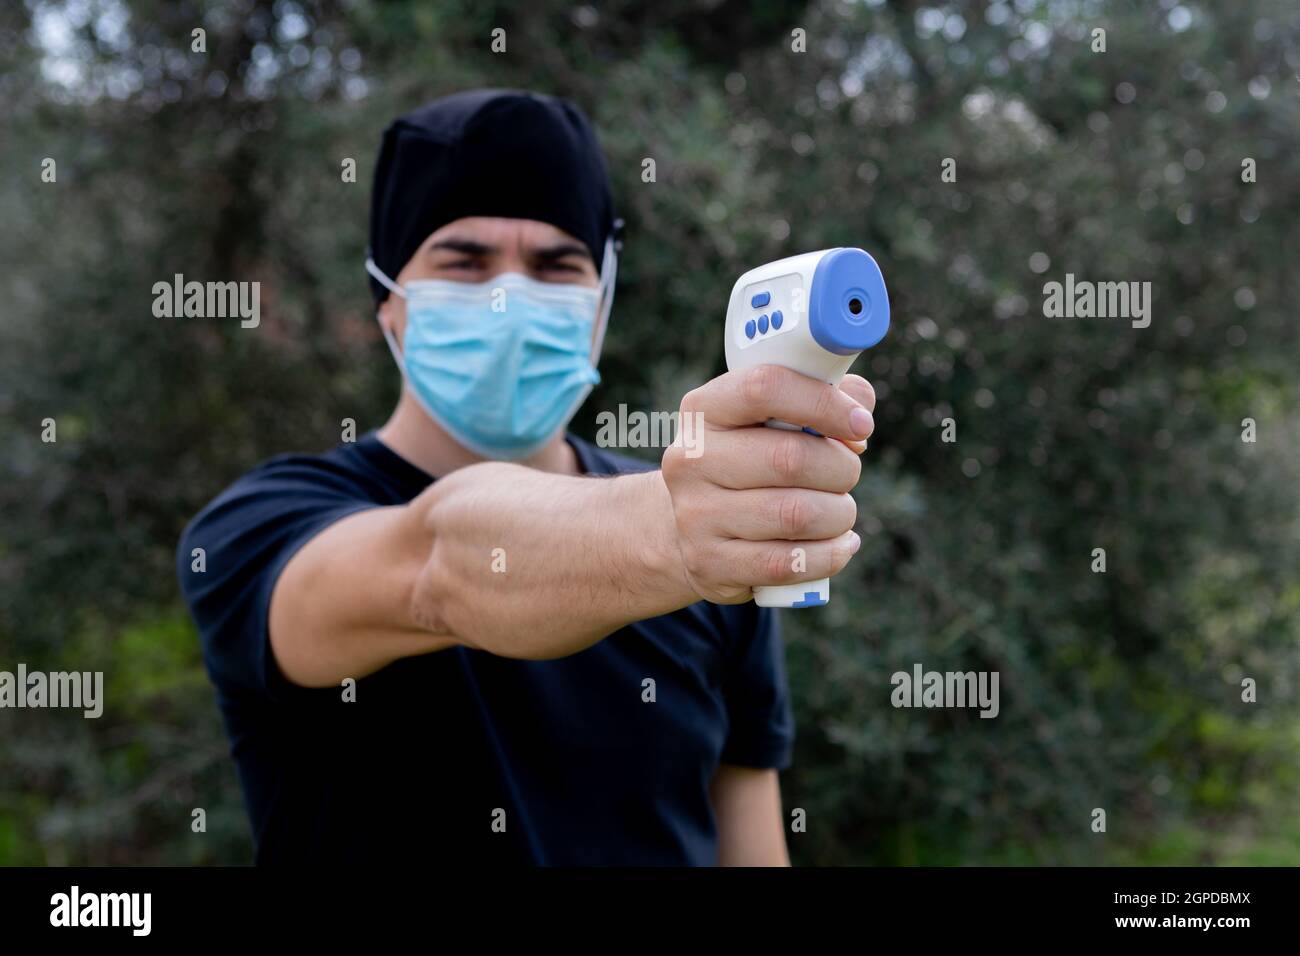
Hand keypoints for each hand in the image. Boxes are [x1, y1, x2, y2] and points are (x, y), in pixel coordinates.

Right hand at [661, 364, 875, 603]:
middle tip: (847, 473)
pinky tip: (839, 545)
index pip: (765, 388)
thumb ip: (821, 396)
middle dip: (841, 468)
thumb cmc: (749, 461)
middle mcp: (691, 460)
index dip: (824, 403)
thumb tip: (858, 413)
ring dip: (839, 514)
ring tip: (839, 511)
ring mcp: (695, 516)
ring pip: (797, 515)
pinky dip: (831, 554)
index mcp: (704, 410)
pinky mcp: (709, 565)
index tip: (859, 425)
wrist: (690, 529)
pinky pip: (790, 563)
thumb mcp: (768, 420)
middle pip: (790, 458)